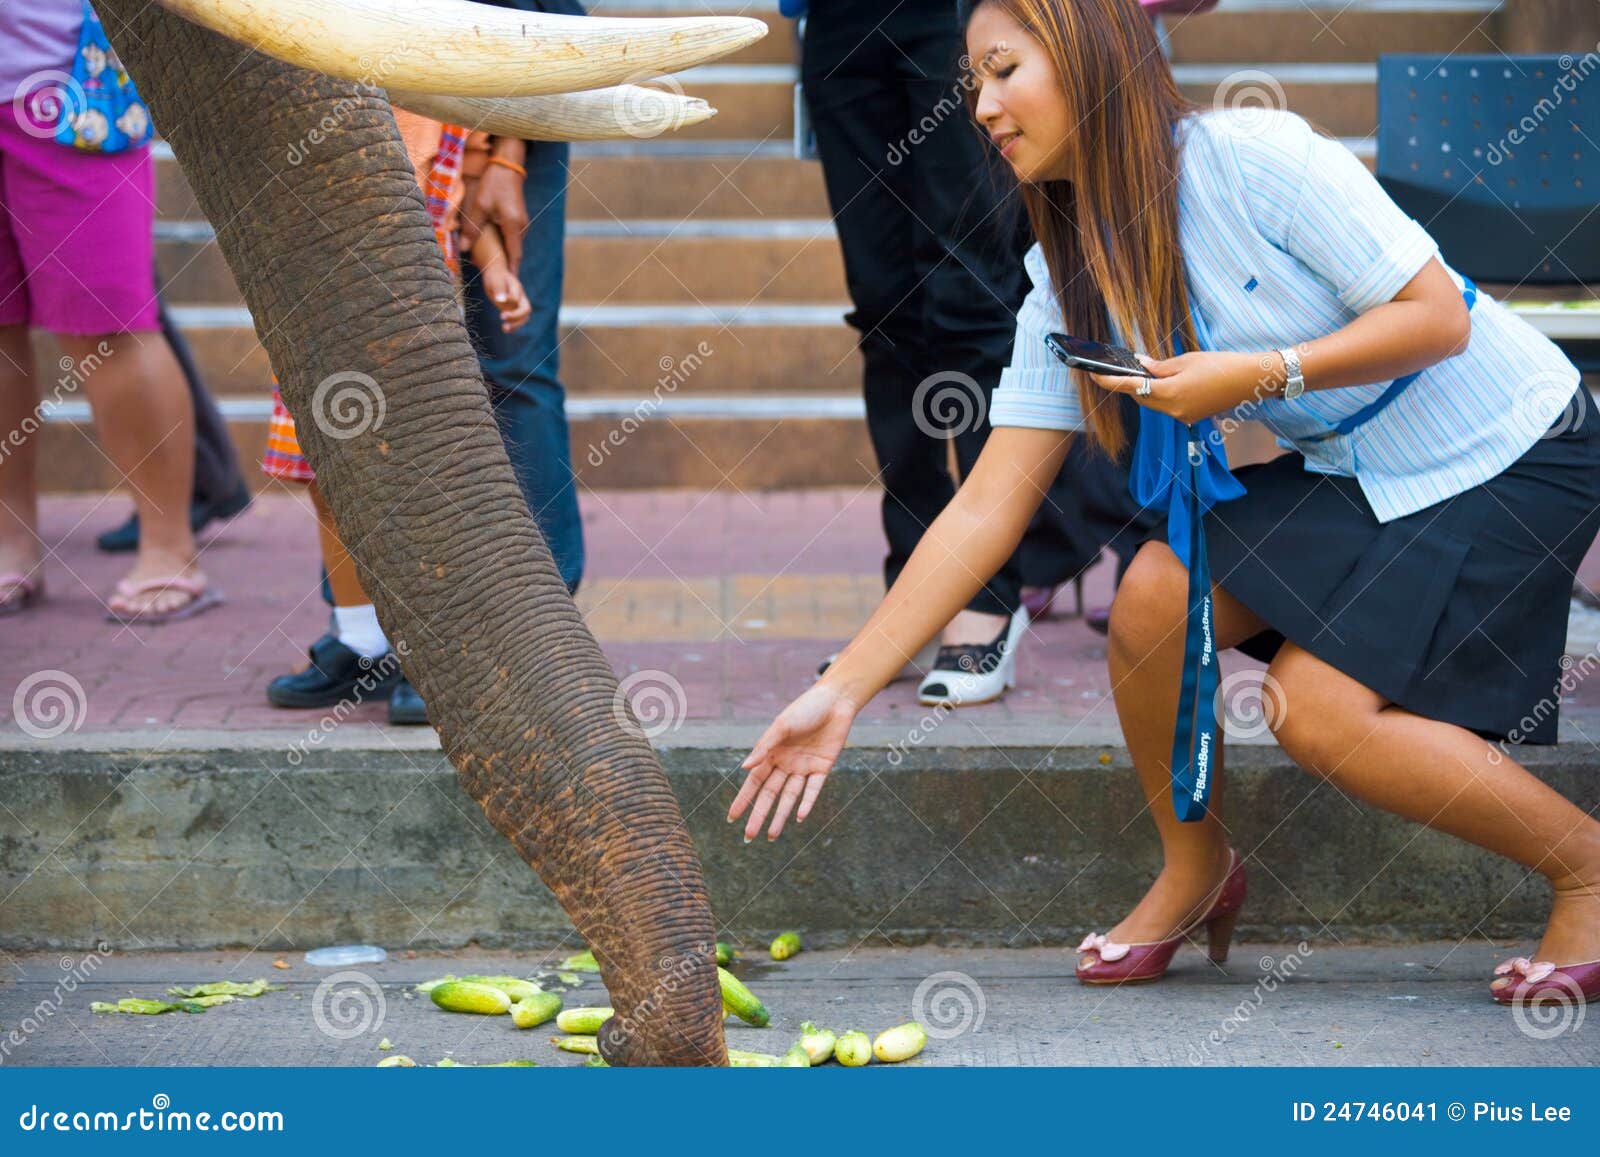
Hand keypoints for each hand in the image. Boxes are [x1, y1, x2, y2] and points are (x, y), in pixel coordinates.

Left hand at [461, 163, 527, 271]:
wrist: (507, 165)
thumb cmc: (494, 183)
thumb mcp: (479, 206)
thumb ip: (471, 229)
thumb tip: (462, 249)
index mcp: (513, 227)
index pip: (514, 257)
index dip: (510, 273)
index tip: (509, 288)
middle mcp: (521, 227)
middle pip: (514, 253)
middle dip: (504, 266)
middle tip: (494, 280)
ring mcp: (520, 222)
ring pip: (512, 245)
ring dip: (502, 255)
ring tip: (488, 265)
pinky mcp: (517, 217)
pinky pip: (511, 236)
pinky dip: (502, 244)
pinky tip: (490, 246)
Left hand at [480, 263, 530, 330]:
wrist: (496, 276)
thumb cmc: (496, 276)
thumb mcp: (496, 280)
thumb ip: (499, 289)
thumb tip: (500, 300)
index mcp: (518, 289)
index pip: (517, 299)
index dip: (509, 301)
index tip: (498, 300)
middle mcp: (520, 299)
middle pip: (525, 311)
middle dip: (516, 317)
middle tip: (503, 318)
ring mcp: (517, 306)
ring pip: (522, 318)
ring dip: (515, 325)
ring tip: (504, 329)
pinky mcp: (512, 311)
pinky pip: (515, 321)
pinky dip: (512, 327)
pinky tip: (504, 330)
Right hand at [728, 682, 858, 841]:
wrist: (835, 700)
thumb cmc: (805, 708)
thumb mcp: (782, 726)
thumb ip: (764, 747)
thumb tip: (744, 768)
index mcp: (771, 753)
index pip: (754, 782)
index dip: (743, 799)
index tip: (731, 817)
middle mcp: (785, 763)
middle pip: (770, 794)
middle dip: (759, 815)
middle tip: (749, 836)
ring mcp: (804, 767)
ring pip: (790, 797)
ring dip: (781, 816)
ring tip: (771, 836)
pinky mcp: (823, 768)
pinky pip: (813, 789)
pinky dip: (806, 802)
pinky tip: (799, 817)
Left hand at [1091, 350, 1277, 424]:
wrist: (1249, 381)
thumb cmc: (1221, 365)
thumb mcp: (1187, 360)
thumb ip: (1160, 366)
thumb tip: (1140, 365)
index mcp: (1170, 393)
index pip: (1131, 386)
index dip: (1109, 381)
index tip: (1093, 374)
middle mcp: (1173, 410)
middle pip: (1141, 397)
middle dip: (1130, 383)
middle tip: (1120, 368)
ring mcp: (1182, 417)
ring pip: (1153, 403)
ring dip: (1146, 389)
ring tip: (1144, 372)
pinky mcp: (1190, 417)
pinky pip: (1167, 406)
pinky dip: (1160, 394)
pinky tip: (1164, 382)